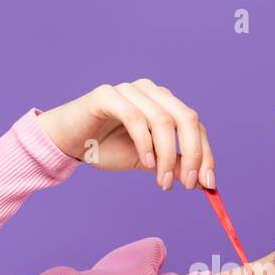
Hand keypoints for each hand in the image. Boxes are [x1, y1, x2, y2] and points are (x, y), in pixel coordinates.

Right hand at [34, 79, 215, 189]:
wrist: (66, 143)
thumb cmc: (104, 148)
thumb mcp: (146, 161)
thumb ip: (172, 166)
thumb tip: (202, 181)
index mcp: (163, 104)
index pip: (195, 126)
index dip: (205, 154)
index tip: (208, 183)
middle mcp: (151, 92)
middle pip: (186, 118)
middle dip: (193, 154)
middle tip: (189, 184)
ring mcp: (129, 90)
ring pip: (163, 120)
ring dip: (168, 156)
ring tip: (163, 181)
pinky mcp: (107, 95)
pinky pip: (135, 118)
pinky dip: (145, 143)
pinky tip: (146, 163)